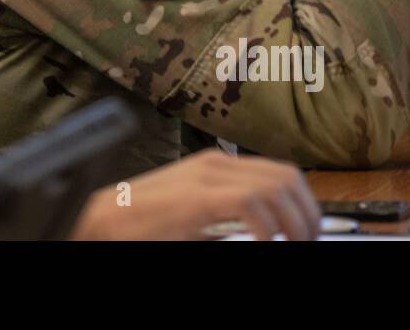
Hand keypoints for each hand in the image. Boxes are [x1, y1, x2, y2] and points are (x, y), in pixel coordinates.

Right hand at [71, 150, 320, 240]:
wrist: (102, 220)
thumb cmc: (142, 222)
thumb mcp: (196, 213)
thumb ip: (228, 213)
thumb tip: (268, 230)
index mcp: (217, 166)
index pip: (281, 173)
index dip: (304, 205)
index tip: (306, 233)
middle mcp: (216, 164)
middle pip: (287, 176)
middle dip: (307, 213)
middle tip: (306, 242)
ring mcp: (206, 177)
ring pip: (277, 185)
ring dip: (294, 221)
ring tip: (291, 245)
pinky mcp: (196, 197)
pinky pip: (252, 202)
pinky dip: (268, 227)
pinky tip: (265, 243)